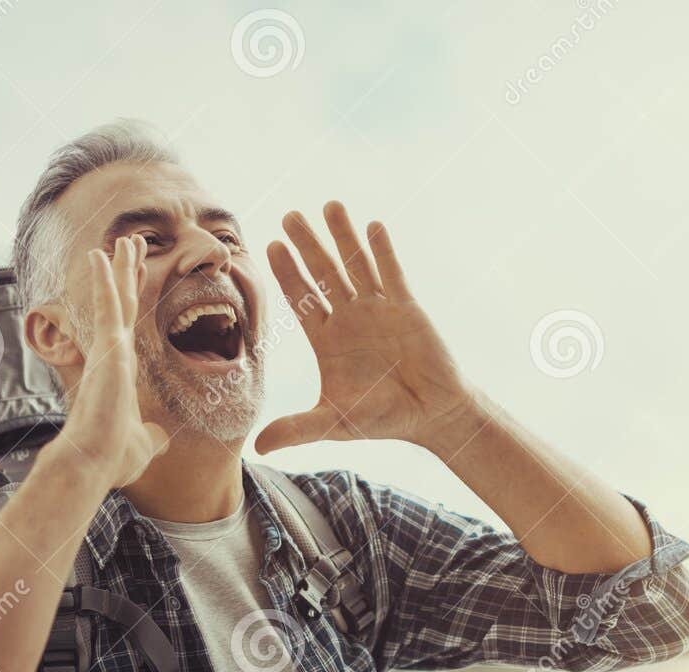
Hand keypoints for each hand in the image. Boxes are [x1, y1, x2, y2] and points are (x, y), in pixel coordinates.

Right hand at [53, 234, 168, 487]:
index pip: (129, 325)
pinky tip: (101, 254)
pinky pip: (107, 307)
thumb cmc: (112, 457)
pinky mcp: (107, 349)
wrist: (94, 463)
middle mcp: (113, 355)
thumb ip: (150, 435)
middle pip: (124, 304)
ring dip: (119, 267)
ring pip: (116, 298)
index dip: (133, 296)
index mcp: (122, 371)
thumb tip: (159, 439)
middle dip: (128, 272)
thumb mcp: (142, 443)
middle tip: (132, 243)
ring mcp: (109, 350)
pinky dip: (104, 280)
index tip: (137, 273)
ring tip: (125, 239)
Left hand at [256, 202, 477, 454]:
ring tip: (330, 205)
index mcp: (328, 339)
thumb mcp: (335, 424)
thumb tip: (258, 448)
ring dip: (343, 237)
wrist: (430, 415)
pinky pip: (392, 274)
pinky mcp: (407, 308)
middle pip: (324, 273)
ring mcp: (378, 309)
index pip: (302, 298)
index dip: (287, 273)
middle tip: (290, 216)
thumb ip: (298, 428)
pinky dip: (382, 251)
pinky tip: (371, 226)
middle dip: (308, 245)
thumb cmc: (382, 419)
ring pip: (356, 265)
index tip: (270, 246)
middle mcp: (350, 318)